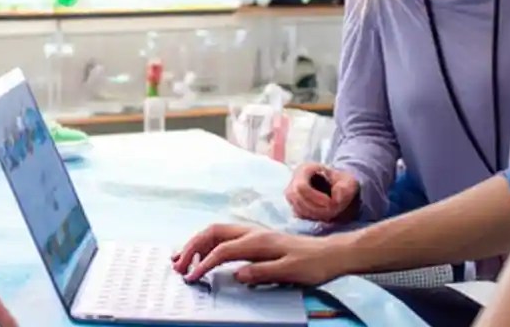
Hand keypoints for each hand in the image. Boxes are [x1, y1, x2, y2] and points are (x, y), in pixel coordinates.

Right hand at [171, 223, 344, 286]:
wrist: (330, 254)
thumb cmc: (312, 264)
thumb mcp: (290, 272)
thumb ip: (262, 272)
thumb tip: (236, 274)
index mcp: (258, 241)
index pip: (222, 250)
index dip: (204, 263)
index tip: (192, 278)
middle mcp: (252, 233)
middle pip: (212, 233)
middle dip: (192, 247)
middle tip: (178, 264)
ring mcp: (253, 234)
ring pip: (216, 233)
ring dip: (198, 244)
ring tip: (183, 258)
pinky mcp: (256, 239)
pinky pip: (225, 237)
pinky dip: (209, 244)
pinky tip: (205, 255)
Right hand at [284, 163, 358, 222]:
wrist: (336, 184)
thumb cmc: (341, 181)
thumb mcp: (348, 181)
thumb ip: (345, 188)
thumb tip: (335, 199)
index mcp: (305, 169)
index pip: (302, 187)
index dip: (315, 197)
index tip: (331, 202)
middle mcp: (294, 180)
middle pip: (298, 198)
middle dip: (316, 208)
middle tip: (332, 210)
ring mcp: (291, 193)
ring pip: (297, 208)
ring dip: (315, 214)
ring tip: (330, 213)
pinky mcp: (294, 204)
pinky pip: (298, 214)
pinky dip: (312, 217)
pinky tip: (323, 215)